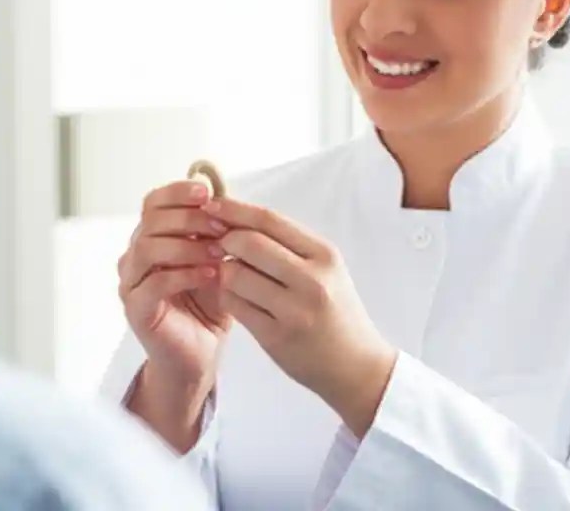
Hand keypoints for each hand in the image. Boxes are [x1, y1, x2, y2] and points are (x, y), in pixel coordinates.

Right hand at [118, 180, 233, 450]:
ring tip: (218, 252)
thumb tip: (229, 197)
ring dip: (187, 245)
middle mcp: (135, 256)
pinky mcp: (136, 309)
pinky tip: (211, 276)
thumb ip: (216, 232)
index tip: (208, 192)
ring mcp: (131, 283)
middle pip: (151, 220)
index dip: (178, 192)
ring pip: (148, 248)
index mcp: (152, 238)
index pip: (154, 202)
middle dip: (189, 218)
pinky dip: (184, 274)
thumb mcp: (217, 261)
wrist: (200, 354)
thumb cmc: (208, 305)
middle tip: (221, 226)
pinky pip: (154, 283)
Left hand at [203, 197, 398, 437]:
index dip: (235, 209)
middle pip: (248, 243)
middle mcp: (312, 280)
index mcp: (324, 255)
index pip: (270, 220)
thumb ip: (289, 245)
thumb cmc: (336, 311)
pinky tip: (234, 297)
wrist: (356, 365)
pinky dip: (226, 296)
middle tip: (216, 244)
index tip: (212, 204)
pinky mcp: (276, 336)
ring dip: (223, 271)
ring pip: (235, 274)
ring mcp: (293, 310)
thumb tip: (238, 218)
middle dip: (224, 239)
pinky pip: (234, 305)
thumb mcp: (326, 269)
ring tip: (230, 275)